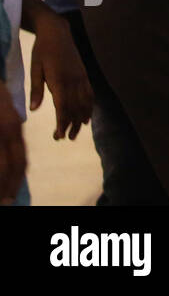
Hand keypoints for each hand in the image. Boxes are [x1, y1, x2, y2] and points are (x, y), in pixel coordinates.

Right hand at [0, 81, 24, 204]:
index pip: (19, 159)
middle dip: (7, 186)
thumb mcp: (7, 113)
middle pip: (10, 166)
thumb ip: (12, 131)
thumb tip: (15, 153)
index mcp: (15, 128)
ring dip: (0, 183)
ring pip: (0, 166)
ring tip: (0, 198)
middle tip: (6, 201)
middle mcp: (7, 132)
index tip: (13, 194)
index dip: (17, 179)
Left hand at [28, 7, 92, 140]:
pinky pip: (90, 93)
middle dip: (71, 125)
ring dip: (82, 118)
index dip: (62, 123)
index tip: (58, 136)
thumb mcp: (35, 69)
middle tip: (65, 139)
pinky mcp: (84, 74)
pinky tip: (87, 115)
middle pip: (75, 107)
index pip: (63, 107)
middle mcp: (74, 80)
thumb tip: (33, 110)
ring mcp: (81, 77)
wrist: (58, 32)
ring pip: (85, 102)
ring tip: (77, 132)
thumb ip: (35, 90)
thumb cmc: (42, 50)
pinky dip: (89, 106)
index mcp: (60, 79)